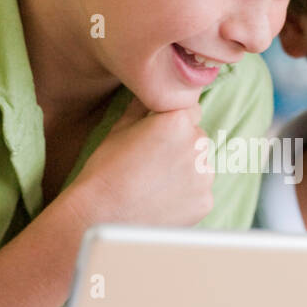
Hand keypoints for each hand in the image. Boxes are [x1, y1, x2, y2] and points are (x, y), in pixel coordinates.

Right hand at [63, 95, 213, 227]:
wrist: (100, 217)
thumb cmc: (105, 171)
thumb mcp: (119, 129)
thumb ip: (141, 106)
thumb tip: (148, 90)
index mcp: (177, 120)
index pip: (189, 108)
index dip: (172, 121)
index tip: (157, 135)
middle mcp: (198, 145)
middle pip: (196, 137)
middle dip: (180, 145)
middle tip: (151, 162)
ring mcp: (204, 176)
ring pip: (200, 165)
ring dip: (185, 170)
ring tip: (154, 184)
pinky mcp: (206, 202)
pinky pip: (200, 192)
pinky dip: (186, 195)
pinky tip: (160, 200)